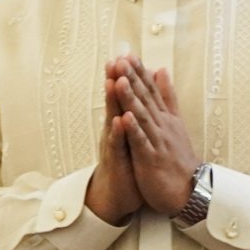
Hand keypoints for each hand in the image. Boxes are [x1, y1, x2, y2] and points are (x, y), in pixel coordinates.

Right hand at [85, 64, 142, 224]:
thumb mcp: (131, 137)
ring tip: (113, 81)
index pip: (123, 96)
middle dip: (115, 79)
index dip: (126, 76)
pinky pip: (116, 145)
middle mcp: (114, 130)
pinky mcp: (115, 161)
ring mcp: (113, 144)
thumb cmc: (126, 165)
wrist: (115, 195)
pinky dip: (117, 132)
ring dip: (112, 100)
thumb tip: (138, 97)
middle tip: (115, 58)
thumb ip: (134, 116)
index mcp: (122, 124)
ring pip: (112, 118)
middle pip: (115, 101)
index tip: (128, 54)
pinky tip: (118, 120)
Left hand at [116, 58, 199, 215]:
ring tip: (121, 80)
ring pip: (143, 116)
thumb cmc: (179, 157)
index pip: (151, 90)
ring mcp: (157, 141)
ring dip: (131, 98)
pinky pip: (142, 142)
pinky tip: (125, 117)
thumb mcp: (174, 121)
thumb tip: (162, 70)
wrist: (191, 190)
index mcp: (165, 117)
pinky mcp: (151, 158)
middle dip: (133, 78)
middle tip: (122, 58)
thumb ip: (167, 96)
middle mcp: (162, 125)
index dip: (139, 72)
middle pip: (146, 98)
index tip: (128, 53)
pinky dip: (134, 129)